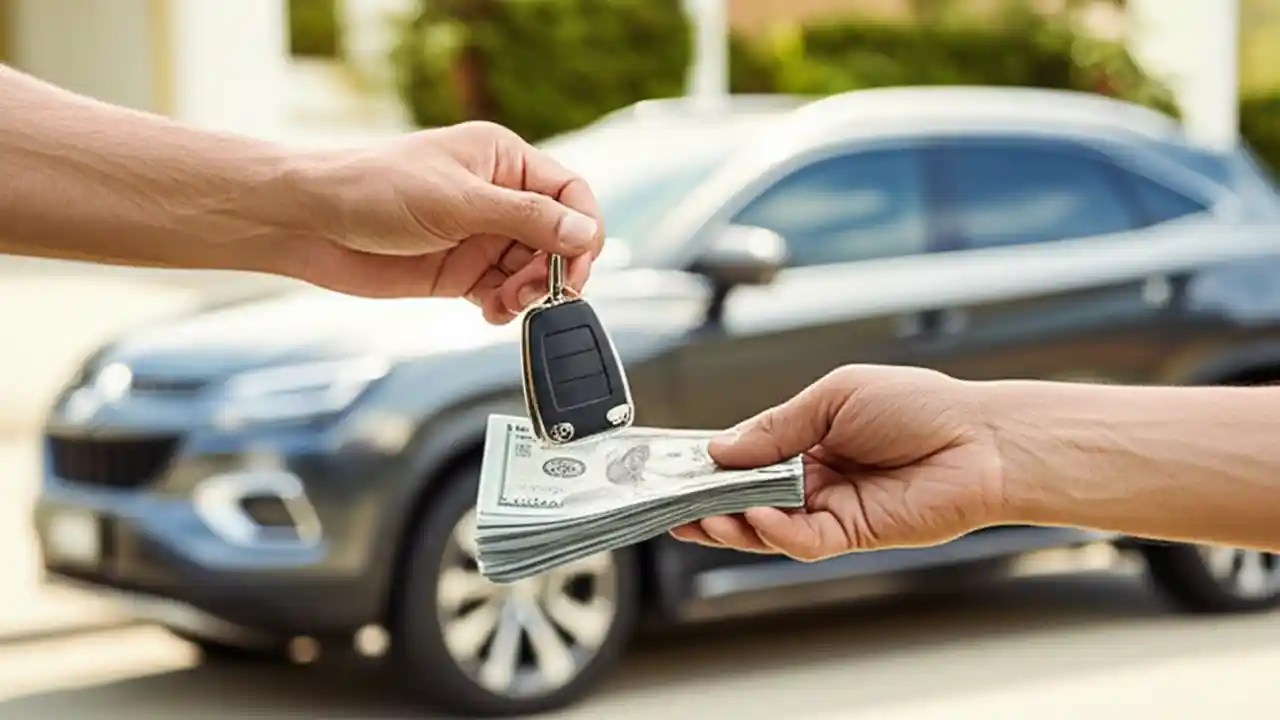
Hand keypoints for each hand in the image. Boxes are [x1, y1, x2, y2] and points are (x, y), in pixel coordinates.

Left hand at [286, 121, 602, 322]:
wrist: (310, 224)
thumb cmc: (373, 189)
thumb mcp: (458, 201)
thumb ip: (526, 218)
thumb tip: (584, 234)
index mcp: (503, 161)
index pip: (569, 194)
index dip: (582, 230)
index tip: (579, 265)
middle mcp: (498, 197)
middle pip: (557, 239)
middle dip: (555, 269)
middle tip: (539, 292)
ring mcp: (480, 236)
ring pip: (533, 272)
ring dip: (530, 293)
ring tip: (507, 303)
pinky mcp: (461, 271)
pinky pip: (503, 294)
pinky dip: (506, 308)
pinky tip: (490, 312)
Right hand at [671, 365, 1006, 560]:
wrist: (983, 441)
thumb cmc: (921, 406)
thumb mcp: (833, 397)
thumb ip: (776, 427)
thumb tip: (720, 448)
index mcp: (809, 437)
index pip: (747, 455)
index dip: (712, 464)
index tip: (675, 468)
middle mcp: (815, 476)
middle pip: (748, 496)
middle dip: (710, 501)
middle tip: (676, 503)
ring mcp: (831, 508)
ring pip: (768, 526)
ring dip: (733, 524)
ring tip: (703, 516)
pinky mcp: (853, 534)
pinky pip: (804, 541)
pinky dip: (777, 533)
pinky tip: (760, 517)